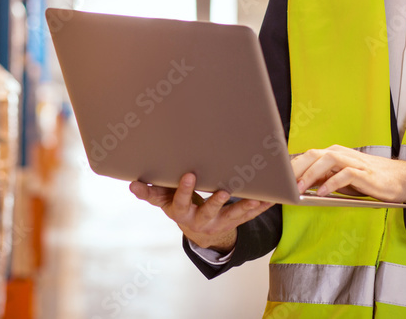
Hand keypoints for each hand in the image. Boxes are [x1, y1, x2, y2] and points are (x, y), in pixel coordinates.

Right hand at [129, 173, 274, 251]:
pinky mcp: (235, 222)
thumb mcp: (162, 200)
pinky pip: (250, 215)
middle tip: (223, 190)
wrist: (197, 230)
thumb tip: (132, 184)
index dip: (184, 190)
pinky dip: (261, 207)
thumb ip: (149, 192)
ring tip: (256, 198)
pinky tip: (273, 197)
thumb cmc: (178, 206)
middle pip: (208, 212)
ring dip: (245, 207)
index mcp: (182, 212)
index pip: (181, 202)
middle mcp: (201, 220)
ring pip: (233, 216)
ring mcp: (219, 222)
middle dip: (215, 201)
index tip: (189, 174)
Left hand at [292, 146, 405, 207]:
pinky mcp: (364, 172)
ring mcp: (353, 161)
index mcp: (333, 153)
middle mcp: (341, 153)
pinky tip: (321, 193)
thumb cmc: (367, 179)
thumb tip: (299, 185)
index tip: (277, 178)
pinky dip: (330, 183)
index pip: (307, 156)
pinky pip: (344, 174)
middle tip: (283, 183)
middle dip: (296, 168)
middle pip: (313, 154)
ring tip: (299, 188)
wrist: (399, 180)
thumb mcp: (340, 179)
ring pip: (326, 160)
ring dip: (310, 174)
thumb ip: (322, 178)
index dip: (291, 166)